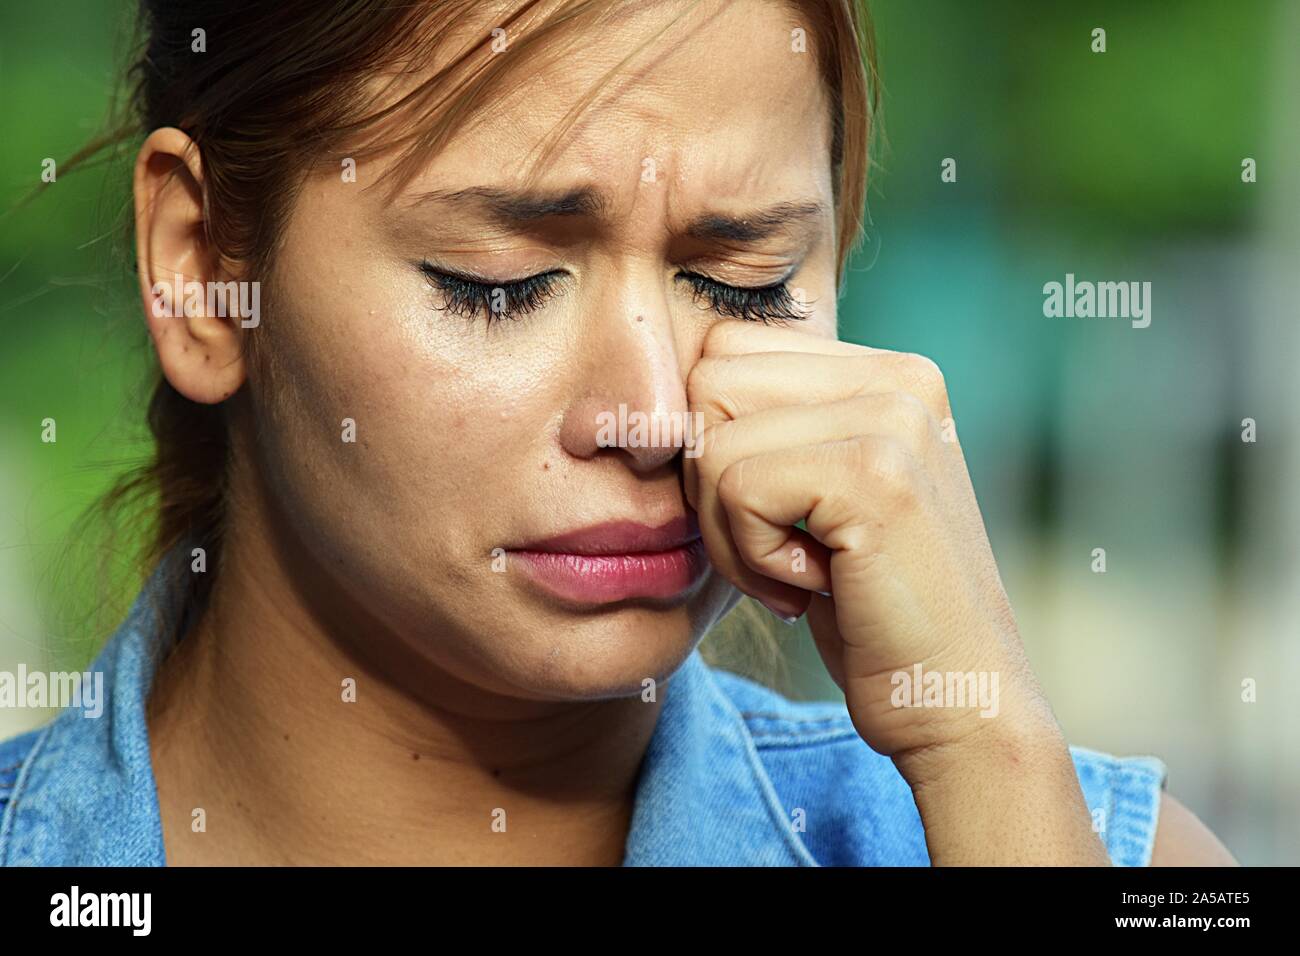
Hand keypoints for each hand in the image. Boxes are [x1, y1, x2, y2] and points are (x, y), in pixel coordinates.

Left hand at [683, 320, 1057, 762]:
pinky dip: (751, 558)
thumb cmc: (868, 608)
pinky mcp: (875, 473)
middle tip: (774, 550)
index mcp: (886, 371)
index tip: (773, 516)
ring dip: (728, 531)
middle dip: (710, 484)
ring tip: (799, 573)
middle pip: (709, 382)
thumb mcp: (815, 499)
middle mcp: (899, 376)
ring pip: (713, 440)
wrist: (954, 701)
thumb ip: (768, 429)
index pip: (726, 353)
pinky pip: (736, 488)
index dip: (714, 443)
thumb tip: (659, 405)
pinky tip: (814, 589)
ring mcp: (894, 418)